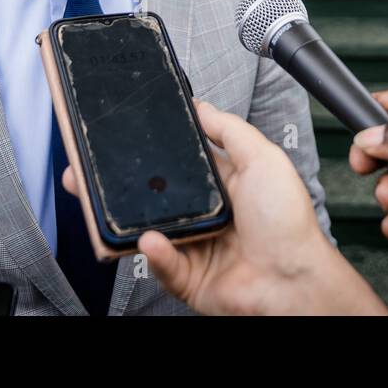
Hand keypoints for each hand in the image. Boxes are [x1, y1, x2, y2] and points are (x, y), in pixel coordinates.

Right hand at [63, 102, 386, 314]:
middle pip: (154, 196)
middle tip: (93, 170)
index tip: (126, 138)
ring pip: (147, 229)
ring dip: (125, 218)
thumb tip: (201, 107)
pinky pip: (160, 263)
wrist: (294, 279)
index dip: (154, 152)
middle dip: (122, 185)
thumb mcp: (263, 158)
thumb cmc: (287, 221)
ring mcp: (194, 246)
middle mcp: (205, 214)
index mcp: (222, 185)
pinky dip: (154, 252)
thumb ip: (230, 130)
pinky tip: (151, 239)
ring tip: (106, 203)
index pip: (179, 163)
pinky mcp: (188, 277)